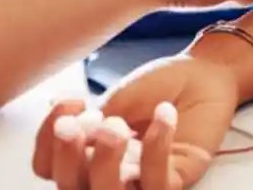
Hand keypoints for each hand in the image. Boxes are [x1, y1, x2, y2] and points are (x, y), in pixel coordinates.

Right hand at [34, 56, 236, 188]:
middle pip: (70, 188)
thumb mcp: (115, 100)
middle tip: (81, 123)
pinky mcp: (175, 179)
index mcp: (87, 153)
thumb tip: (66, 130)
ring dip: (105, 161)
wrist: (204, 75)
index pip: (48, 166)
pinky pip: (157, 180)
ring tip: (116, 125)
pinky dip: (156, 147)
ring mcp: (141, 181)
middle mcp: (109, 174)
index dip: (47, 140)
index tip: (71, 101)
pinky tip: (164, 114)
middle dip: (68, 156)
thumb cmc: (158, 87)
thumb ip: (90, 122)